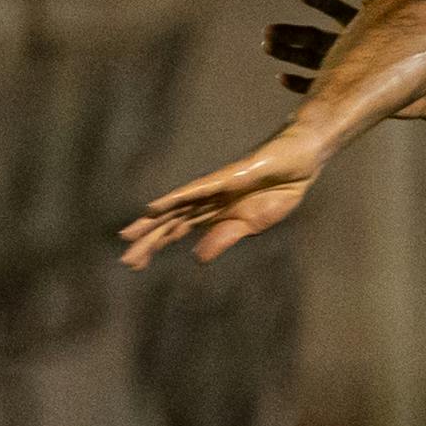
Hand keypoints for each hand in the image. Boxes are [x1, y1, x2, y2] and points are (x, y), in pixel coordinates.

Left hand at [116, 135, 327, 265]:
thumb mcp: (250, 225)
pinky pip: (197, 190)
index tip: (134, 263)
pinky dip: (176, 198)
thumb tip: (196, 258)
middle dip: (148, 239)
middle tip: (125, 259)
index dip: (155, 245)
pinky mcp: (227, 177)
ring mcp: (214, 188)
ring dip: (154, 222)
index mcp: (213, 214)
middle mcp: (206, 201)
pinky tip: (156, 207)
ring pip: (178, 208)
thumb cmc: (276, 190)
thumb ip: (223, 239)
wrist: (300, 162)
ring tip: (130, 234)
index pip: (176, 231)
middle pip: (170, 222)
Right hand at [269, 0, 425, 138]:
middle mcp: (349, 46)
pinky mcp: (346, 90)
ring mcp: (345, 68)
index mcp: (363, 28)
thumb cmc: (420, 57)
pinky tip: (282, 78)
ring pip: (311, 59)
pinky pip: (318, 86)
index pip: (336, 11)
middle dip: (291, 34)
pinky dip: (300, 83)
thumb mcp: (404, 29)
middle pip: (314, 37)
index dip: (320, 1)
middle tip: (267, 31)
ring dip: (289, 54)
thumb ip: (382, 16)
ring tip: (267, 45)